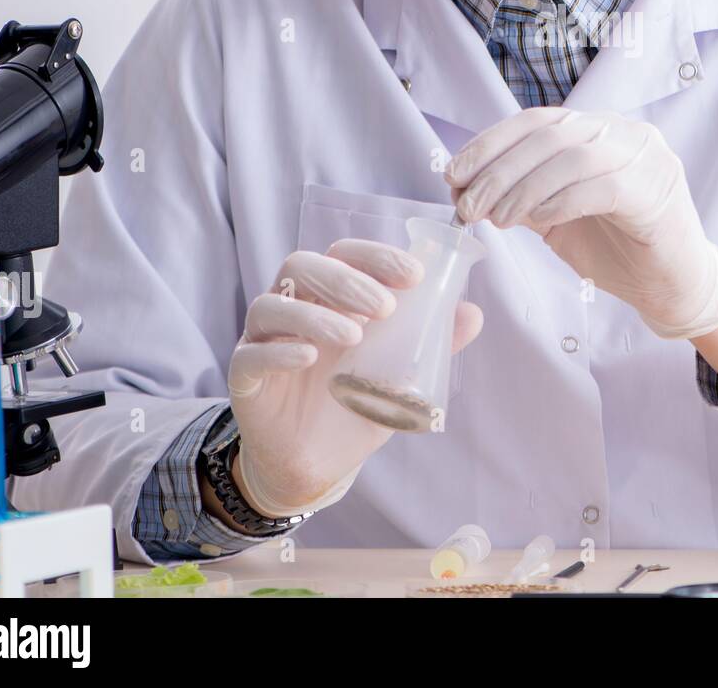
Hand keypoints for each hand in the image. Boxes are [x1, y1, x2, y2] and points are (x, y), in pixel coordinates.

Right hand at [226, 239, 482, 516]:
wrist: (316, 464)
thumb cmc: (354, 404)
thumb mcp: (400, 373)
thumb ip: (432, 342)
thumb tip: (472, 313)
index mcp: (329, 295)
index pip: (345, 254)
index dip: (377, 256)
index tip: (414, 274)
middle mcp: (292, 307)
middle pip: (302, 265)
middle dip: (348, 280)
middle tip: (387, 307)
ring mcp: (263, 340)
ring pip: (271, 304)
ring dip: (314, 313)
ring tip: (353, 335)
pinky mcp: (244, 377)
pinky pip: (250, 354)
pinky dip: (279, 351)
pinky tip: (308, 358)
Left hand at [446, 108, 717, 339]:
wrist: (674, 287)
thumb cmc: (617, 249)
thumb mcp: (557, 215)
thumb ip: (522, 194)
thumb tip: (464, 187)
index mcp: (599, 129)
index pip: (537, 121)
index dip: (490, 144)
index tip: (453, 174)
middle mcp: (624, 133)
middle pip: (549, 136)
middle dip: (498, 170)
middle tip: (466, 207)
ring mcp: (646, 158)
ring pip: (571, 157)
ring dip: (523, 188)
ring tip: (497, 220)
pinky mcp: (657, 191)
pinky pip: (599, 187)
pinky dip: (559, 202)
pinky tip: (536, 222)